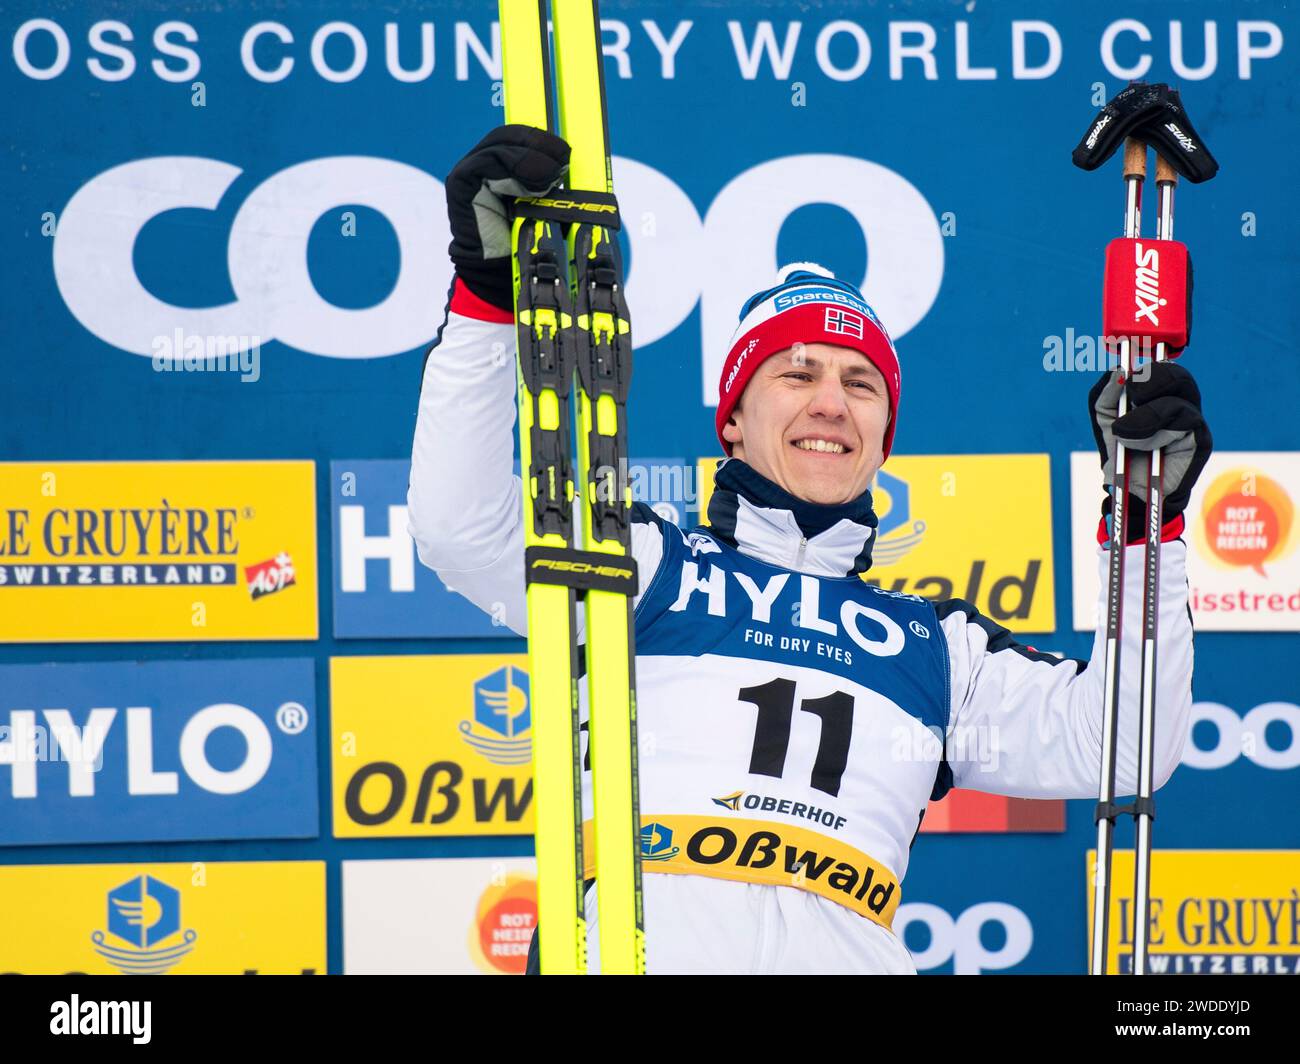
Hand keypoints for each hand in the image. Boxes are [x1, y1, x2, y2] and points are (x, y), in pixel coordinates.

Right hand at [445, 125, 569, 309]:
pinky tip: (535, 183)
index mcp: (501, 167)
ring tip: (553, 175)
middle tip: (564, 159)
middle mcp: (482, 164)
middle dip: (540, 143)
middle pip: (509, 135)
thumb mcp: (542, 207)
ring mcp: (470, 172)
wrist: (498, 273)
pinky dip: (514, 167)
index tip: (567, 152)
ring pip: (501, 145)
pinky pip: (488, 162)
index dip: (543, 139)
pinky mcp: (461, 184)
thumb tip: (569, 166)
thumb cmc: (522, 242)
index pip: (521, 137)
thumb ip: (549, 184)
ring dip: (531, 157)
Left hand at [1089, 361, 1212, 540]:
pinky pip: (1182, 422)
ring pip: (1177, 400)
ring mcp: (1193, 421)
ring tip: (1121, 432)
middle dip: (1150, 379)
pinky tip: (1133, 441)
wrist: (1131, 491)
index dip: (1149, 362)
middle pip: (1177, 376)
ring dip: (1143, 414)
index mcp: (1161, 395)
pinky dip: (1152, 430)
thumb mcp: (1104, 420)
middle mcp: (1181, 404)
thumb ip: (1106, 394)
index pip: (1164, 367)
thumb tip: (1118, 370)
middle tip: (1128, 393)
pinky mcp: (1200, 440)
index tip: (1125, 367)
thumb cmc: (1121, 453)